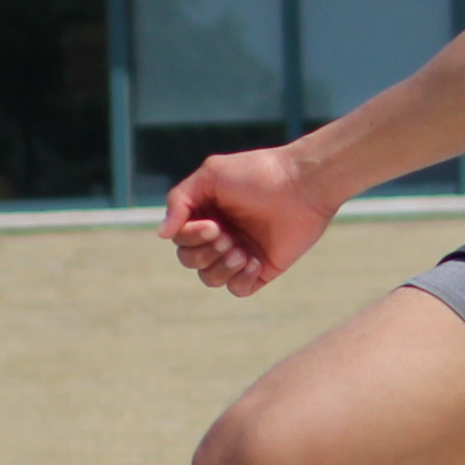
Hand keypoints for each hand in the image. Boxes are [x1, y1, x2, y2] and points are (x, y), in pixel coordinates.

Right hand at [158, 140, 333, 296]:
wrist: (302, 185)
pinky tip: (254, 261)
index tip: (213, 225)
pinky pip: (238, 290)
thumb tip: (162, 235)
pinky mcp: (262, 269)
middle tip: (227, 237)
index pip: (180, 239)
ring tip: (241, 252)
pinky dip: (240, 280)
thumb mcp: (211, 176)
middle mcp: (220, 235)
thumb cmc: (257, 174)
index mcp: (205, 214)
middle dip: (204, 253)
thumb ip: (179, 200)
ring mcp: (240, 253)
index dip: (190, 238)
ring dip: (221, 269)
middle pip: (190, 261)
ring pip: (210, 279)